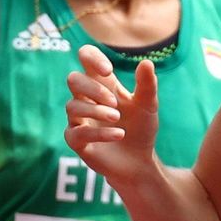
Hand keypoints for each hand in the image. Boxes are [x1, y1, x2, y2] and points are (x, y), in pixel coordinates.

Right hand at [65, 45, 160, 189]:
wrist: (140, 162)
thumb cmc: (141, 129)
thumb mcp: (148, 106)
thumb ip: (147, 85)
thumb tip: (146, 62)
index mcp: (103, 84)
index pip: (86, 58)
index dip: (92, 58)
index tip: (108, 70)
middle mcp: (87, 99)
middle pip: (73, 79)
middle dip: (93, 89)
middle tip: (115, 102)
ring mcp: (79, 120)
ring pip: (72, 106)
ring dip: (97, 111)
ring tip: (117, 118)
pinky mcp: (77, 141)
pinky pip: (77, 132)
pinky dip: (99, 132)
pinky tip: (119, 134)